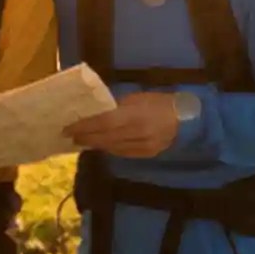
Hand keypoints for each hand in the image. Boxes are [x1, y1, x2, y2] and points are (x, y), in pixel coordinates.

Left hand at [63, 92, 179, 158]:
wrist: (186, 119)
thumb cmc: (159, 102)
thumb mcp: (138, 98)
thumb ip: (117, 106)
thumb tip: (96, 112)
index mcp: (135, 115)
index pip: (103, 123)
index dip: (84, 127)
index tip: (68, 128)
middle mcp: (137, 133)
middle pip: (105, 138)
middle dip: (85, 137)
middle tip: (70, 136)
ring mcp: (142, 146)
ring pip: (112, 148)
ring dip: (95, 144)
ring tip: (82, 140)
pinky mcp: (146, 155)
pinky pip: (122, 153)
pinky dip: (109, 148)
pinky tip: (101, 145)